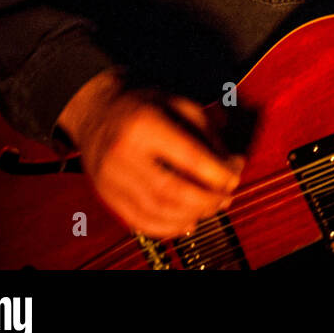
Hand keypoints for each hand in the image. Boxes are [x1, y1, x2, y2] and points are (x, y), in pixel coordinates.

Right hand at [58, 70, 245, 238]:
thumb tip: (233, 166)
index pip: (188, 157)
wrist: (99, 110)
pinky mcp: (106, 196)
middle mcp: (122, 153)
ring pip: (156, 211)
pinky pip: (139, 222)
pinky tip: (189, 221)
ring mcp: (110, 178)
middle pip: (171, 190)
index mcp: (144, 124)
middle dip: (207, 199)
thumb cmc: (147, 106)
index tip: (234, 176)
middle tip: (226, 196)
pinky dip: (168, 228)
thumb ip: (209, 134)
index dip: (218, 172)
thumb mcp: (181, 104)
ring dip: (192, 215)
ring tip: (212, 207)